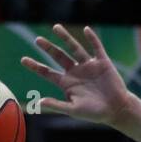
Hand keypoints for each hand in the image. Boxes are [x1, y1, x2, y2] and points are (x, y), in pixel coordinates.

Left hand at [21, 23, 135, 127]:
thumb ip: (57, 105)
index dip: (35, 66)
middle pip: (58, 56)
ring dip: (66, 38)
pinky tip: (86, 29)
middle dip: (48, 48)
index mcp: (67, 83)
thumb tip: (38, 102)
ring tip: (56, 27)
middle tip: (38, 40)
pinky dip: (92, 39)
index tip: (23, 60)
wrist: (117, 110)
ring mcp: (89, 66)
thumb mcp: (73, 110)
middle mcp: (75, 72)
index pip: (47, 72)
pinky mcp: (102, 63)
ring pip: (75, 48)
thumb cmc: (95, 113)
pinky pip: (96, 48)